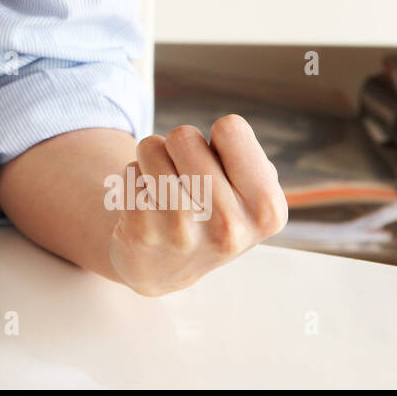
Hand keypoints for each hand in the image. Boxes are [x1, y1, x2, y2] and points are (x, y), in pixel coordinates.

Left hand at [108, 114, 287, 296]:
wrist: (161, 267)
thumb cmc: (209, 214)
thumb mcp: (248, 195)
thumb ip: (249, 160)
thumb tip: (229, 133)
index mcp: (267, 209)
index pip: (231, 127)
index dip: (218, 138)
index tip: (217, 165)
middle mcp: (230, 226)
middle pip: (184, 135)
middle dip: (179, 145)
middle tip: (184, 176)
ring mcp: (183, 232)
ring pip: (151, 147)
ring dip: (152, 157)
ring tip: (163, 188)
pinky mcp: (143, 232)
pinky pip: (129, 170)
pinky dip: (133, 177)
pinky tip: (144, 205)